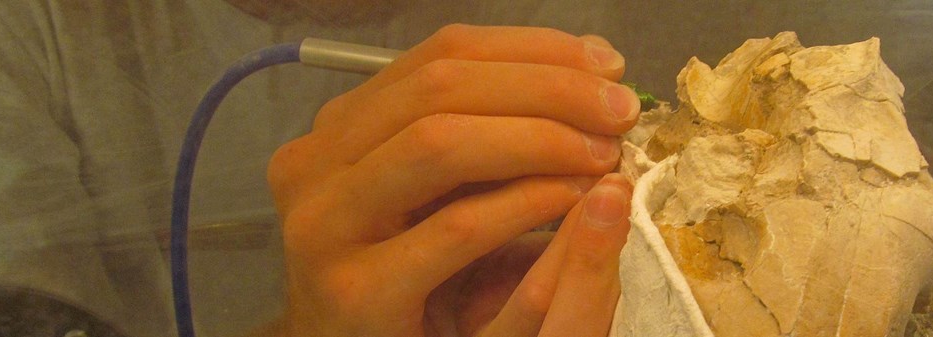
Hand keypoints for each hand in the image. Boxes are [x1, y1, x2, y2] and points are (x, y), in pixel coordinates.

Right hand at [264, 24, 639, 335]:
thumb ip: (492, 130)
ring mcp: (327, 226)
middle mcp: (314, 162)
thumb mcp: (444, 191)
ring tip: (600, 155)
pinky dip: (526, 204)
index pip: (443, 52)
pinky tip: (573, 199)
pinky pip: (457, 227)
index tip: (608, 67)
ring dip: (539, 139)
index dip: (534, 50)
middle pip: (442, 86)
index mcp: (341, 126)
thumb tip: (589, 66)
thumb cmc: (415, 275)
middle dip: (547, 89)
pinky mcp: (358, 290)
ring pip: (440, 143)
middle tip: (618, 111)